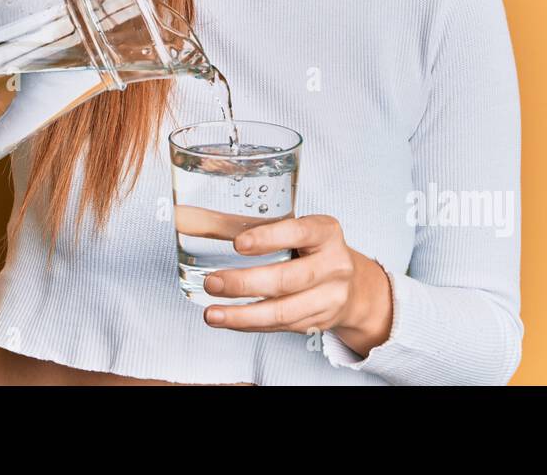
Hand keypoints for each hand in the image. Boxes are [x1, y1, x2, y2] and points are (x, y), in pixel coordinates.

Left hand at [195, 214, 393, 348]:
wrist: (355, 286)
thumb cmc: (313, 250)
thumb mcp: (296, 229)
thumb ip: (253, 225)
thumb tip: (191, 219)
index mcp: (326, 232)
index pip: (298, 232)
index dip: (267, 238)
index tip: (237, 243)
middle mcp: (334, 265)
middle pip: (288, 279)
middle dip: (245, 283)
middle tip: (213, 282)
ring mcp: (330, 297)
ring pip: (283, 311)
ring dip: (243, 315)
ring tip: (213, 314)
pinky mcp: (319, 322)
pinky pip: (281, 326)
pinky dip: (250, 325)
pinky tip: (229, 320)